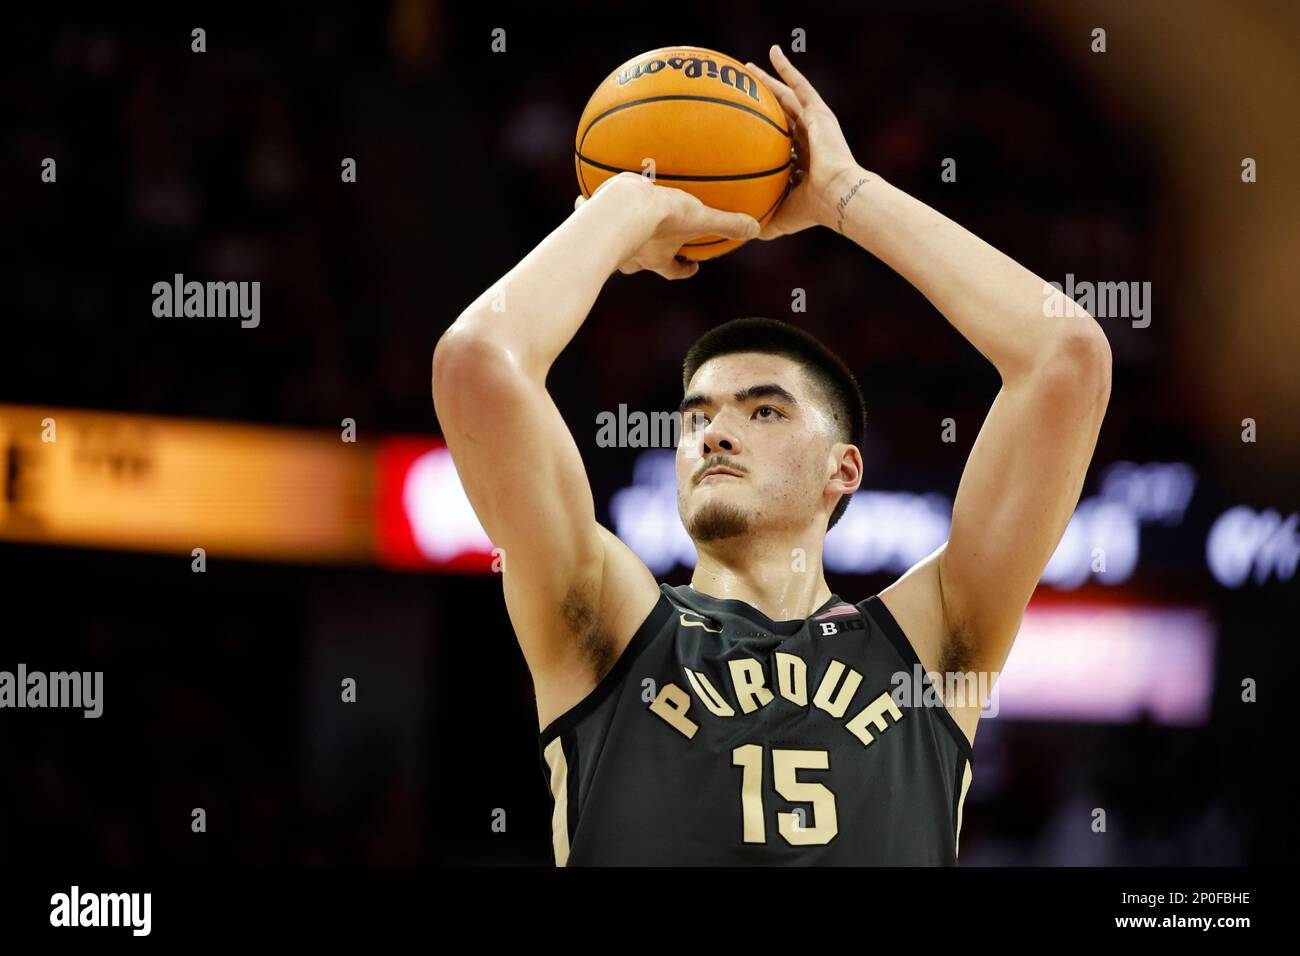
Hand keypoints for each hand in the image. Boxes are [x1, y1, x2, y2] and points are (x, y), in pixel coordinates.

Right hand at [574, 172, 759, 279]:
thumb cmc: (660, 218)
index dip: (684, 270)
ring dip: (613, 234)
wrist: (618, 210)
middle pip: (640, 262)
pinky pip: (585, 216)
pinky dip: (585, 209)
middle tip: (650, 243)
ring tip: (612, 218)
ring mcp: (609, 243)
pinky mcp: (588, 222)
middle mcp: (633, 255)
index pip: (674, 270)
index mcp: (658, 256)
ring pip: (611, 243)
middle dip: (645, 255)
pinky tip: (582, 198)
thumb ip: (726, 223)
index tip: (691, 265)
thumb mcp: (699, 217)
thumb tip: (756, 229)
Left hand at [746, 44, 858, 238]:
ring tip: (748, 69)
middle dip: (761, 103)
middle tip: (741, 91)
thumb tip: (739, 233)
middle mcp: (808, 139)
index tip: (744, 131)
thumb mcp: (779, 218)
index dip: (763, 136)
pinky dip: (787, 68)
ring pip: (786, 96)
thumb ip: (761, 221)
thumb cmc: (812, 211)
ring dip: (768, 81)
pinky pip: (799, 84)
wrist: (836, 195)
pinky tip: (772, 52)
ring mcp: (815, 123)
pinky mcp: (819, 112)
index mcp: (802, 161)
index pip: (779, 144)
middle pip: (779, 114)